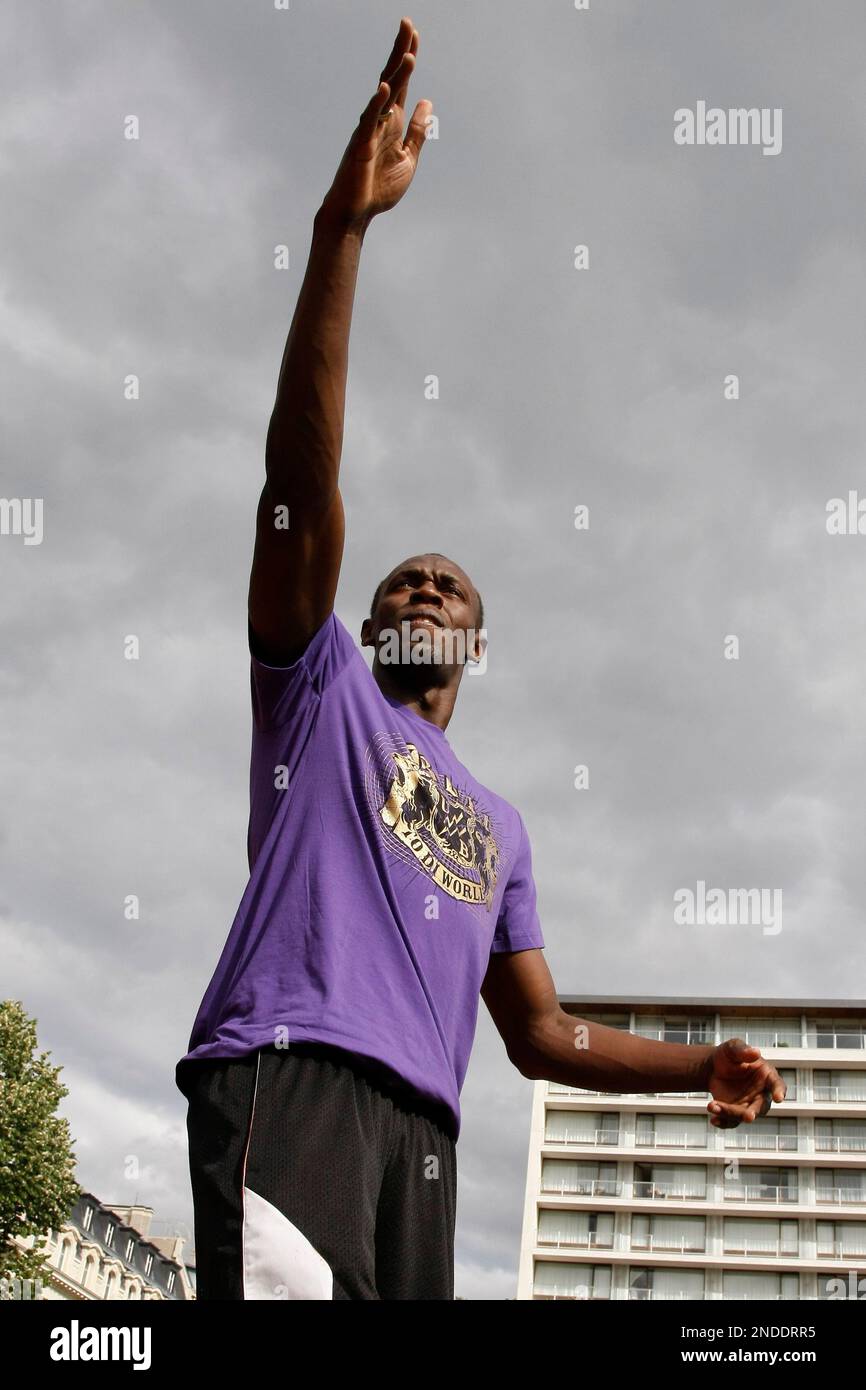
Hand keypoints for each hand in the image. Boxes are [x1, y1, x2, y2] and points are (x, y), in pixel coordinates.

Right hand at [320, 17, 431, 230]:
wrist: (357, 212)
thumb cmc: (378, 188)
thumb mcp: (408, 158)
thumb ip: (417, 132)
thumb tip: (428, 103)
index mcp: (392, 122)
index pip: (401, 84)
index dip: (408, 59)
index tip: (414, 34)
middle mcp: (380, 120)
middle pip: (392, 80)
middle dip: (400, 53)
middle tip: (408, 25)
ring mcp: (369, 131)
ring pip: (383, 97)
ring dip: (396, 77)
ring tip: (409, 56)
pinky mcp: (360, 145)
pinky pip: (369, 121)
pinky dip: (376, 104)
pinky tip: (384, 88)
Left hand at [704, 1037, 786, 1127]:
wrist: (714, 1068)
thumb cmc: (729, 1055)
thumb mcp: (733, 1048)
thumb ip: (743, 1050)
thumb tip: (755, 1052)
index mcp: (766, 1076)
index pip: (777, 1084)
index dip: (779, 1091)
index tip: (779, 1098)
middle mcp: (760, 1094)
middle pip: (760, 1106)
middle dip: (754, 1112)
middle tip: (748, 1116)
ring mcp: (748, 1106)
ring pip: (743, 1115)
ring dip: (729, 1114)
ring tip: (712, 1106)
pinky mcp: (734, 1113)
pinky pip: (730, 1121)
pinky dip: (723, 1122)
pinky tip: (714, 1119)